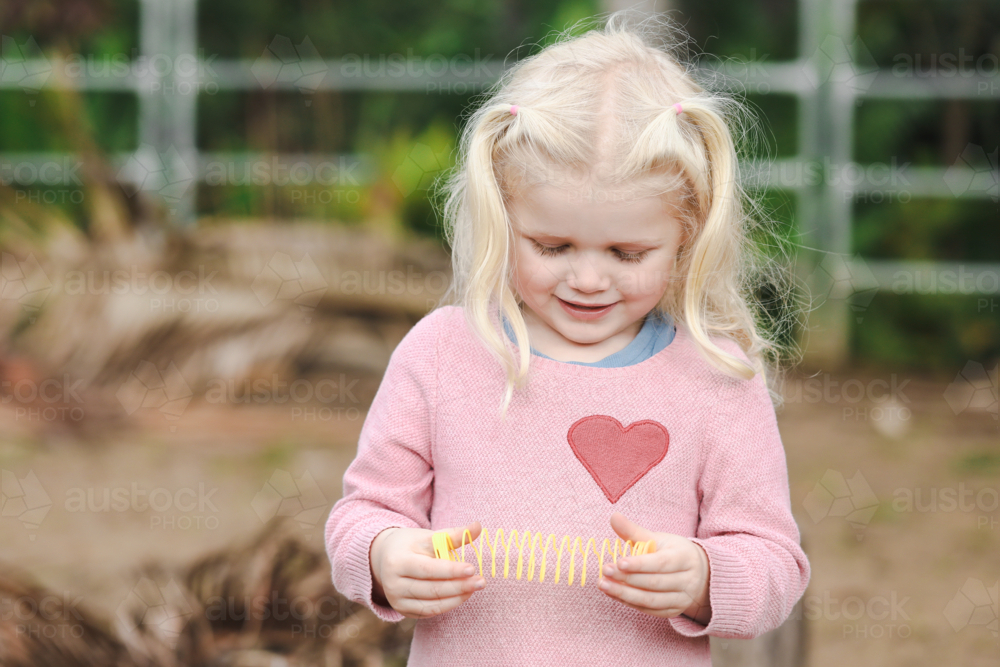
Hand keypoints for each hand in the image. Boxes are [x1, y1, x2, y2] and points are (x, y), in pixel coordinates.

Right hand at [369, 520, 486, 618]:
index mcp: (397, 561)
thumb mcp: (427, 536)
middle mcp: (393, 584)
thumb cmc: (410, 544)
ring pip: (431, 604)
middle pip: (431, 589)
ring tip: (474, 588)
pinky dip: (447, 605)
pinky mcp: (402, 610)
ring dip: (457, 597)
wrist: (383, 558)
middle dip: (459, 586)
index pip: (428, 569)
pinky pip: (428, 612)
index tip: (472, 569)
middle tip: (481, 582)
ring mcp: (396, 600)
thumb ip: (452, 535)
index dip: (451, 571)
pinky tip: (462, 596)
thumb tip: (478, 526)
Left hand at [596, 511, 711, 624]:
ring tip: (604, 585)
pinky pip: (650, 610)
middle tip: (605, 572)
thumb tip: (613, 516)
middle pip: (654, 583)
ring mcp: (682, 599)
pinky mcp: (674, 611)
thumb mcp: (658, 538)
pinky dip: (630, 603)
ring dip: (625, 594)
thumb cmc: (673, 552)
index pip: (661, 563)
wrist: (699, 573)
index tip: (619, 562)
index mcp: (684, 557)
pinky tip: (614, 594)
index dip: (639, 564)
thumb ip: (635, 531)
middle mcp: (687, 580)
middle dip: (627, 579)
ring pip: (651, 600)